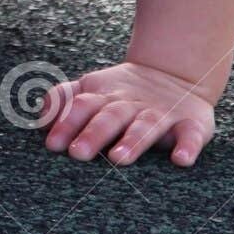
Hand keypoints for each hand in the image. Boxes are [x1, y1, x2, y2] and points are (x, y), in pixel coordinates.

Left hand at [37, 60, 215, 167]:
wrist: (176, 74)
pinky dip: (188, 146)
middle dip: (94, 134)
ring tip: (120, 158)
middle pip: (110, 117)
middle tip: (78, 153)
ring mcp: (162, 114)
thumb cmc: (123, 95)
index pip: (82, 107)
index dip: (67, 123)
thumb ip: (65, 100)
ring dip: (133, 141)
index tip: (52, 144)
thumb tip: (40, 116)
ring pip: (146, 127)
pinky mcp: (192, 123)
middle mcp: (131, 105)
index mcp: (105, 98)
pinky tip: (181, 159)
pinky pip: (192, 135)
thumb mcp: (93, 90)